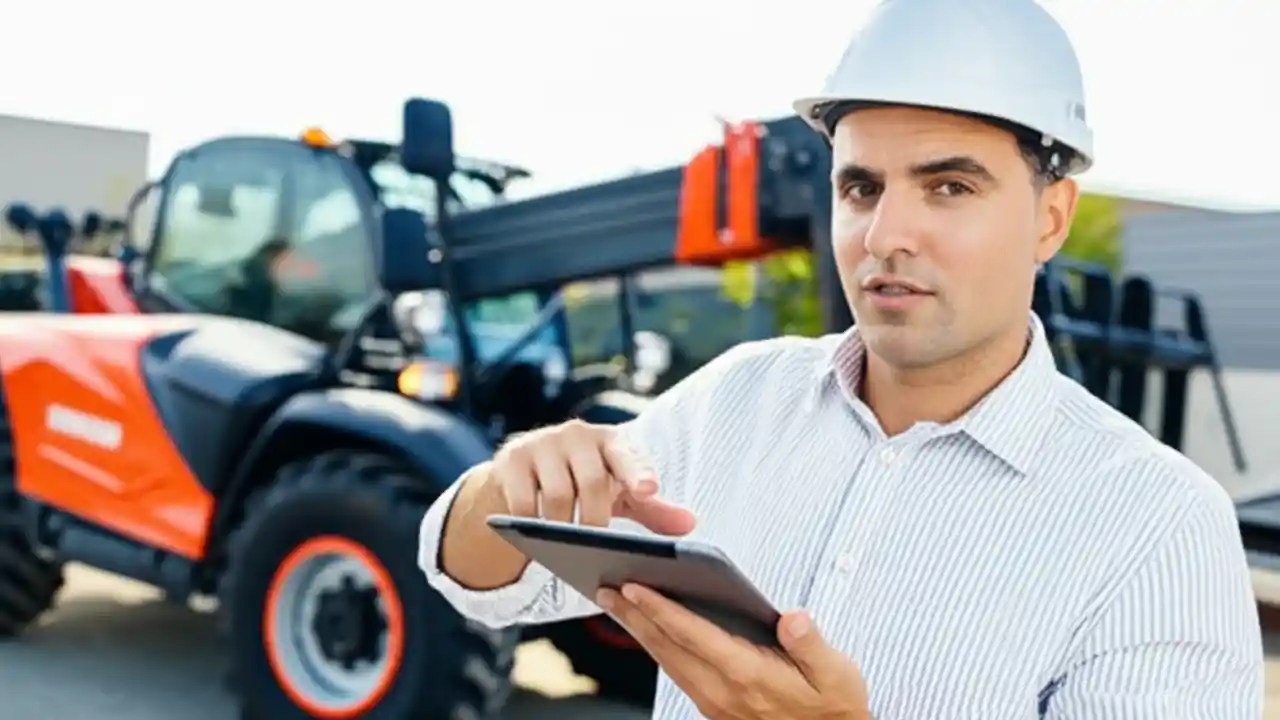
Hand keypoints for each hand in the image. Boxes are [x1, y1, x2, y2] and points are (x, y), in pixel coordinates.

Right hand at [487, 419, 696, 534]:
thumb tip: (690, 526)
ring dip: (563, 526)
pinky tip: (534, 533)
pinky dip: (532, 522)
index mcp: (612, 441)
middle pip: (592, 483)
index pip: (629, 455)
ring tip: (565, 542)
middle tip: (594, 544)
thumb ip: (652, 509)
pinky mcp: (512, 458)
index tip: (648, 490)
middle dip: (595, 519)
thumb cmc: (584, 481)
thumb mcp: (619, 493)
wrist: (524, 469)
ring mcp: (542, 443)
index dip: (638, 472)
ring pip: (558, 495)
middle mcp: (578, 434)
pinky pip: (525, 501)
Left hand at [598, 583, 869, 719]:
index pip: (693, 635)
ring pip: (667, 661)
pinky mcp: (715, 708)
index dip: (660, 609)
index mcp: (748, 675)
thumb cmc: (834, 709)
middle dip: (633, 615)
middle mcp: (723, 691)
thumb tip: (793, 617)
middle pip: (667, 647)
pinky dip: (658, 648)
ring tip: (617, 604)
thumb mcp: (837, 675)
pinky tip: (649, 632)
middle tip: (605, 588)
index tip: (633, 587)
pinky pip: (677, 672)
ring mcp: (715, 703)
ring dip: (639, 631)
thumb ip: (812, 644)